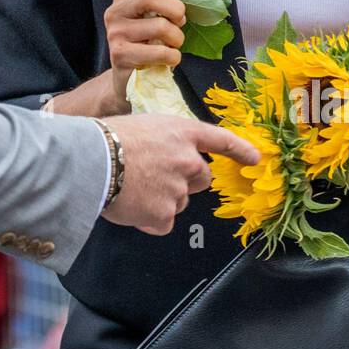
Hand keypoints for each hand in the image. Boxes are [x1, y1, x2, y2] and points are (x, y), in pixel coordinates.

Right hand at [101, 113, 259, 234]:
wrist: (92, 161)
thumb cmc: (108, 138)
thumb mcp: (145, 126)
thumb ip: (166, 144)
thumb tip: (165, 162)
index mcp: (183, 133)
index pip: (220, 140)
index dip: (240, 150)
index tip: (256, 158)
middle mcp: (188, 161)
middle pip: (202, 177)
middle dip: (185, 180)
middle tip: (155, 177)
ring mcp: (178, 189)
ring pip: (180, 201)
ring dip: (163, 199)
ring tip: (133, 189)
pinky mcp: (164, 214)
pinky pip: (163, 222)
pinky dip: (149, 220)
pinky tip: (130, 207)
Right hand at [104, 0, 184, 106]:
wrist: (128, 80)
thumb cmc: (147, 44)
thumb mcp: (151, 17)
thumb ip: (161, 0)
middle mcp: (114, 12)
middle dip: (175, 9)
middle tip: (180, 21)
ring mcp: (115, 33)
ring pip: (160, 26)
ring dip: (177, 38)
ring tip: (173, 44)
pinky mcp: (121, 56)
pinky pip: (160, 51)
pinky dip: (173, 56)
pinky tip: (169, 59)